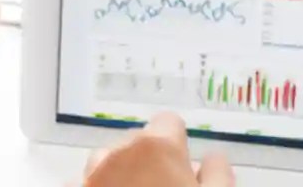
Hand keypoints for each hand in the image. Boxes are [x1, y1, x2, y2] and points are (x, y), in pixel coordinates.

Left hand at [82, 113, 234, 186]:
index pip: (169, 122)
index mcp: (157, 147)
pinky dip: (96, 185)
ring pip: (108, 159)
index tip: (183, 163)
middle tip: (166, 185)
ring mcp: (92, 173)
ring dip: (121, 171)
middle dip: (150, 158)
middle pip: (137, 140)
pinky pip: (84, 180)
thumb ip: (219, 174)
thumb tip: (216, 159)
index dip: (178, 143)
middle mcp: (119, 153)